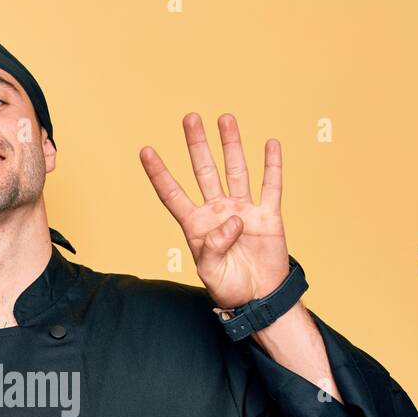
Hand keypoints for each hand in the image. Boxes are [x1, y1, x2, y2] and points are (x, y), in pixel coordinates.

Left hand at [139, 114, 289, 306]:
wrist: (259, 298)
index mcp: (196, 226)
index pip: (173, 195)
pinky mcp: (268, 216)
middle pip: (204, 171)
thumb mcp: (210, 273)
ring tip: (225, 118)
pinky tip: (269, 144)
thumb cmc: (229, 288)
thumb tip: (232, 219)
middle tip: (190, 118)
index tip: (146, 151)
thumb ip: (214, 247)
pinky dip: (271, 166)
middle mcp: (217, 212)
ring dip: (231, 145)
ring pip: (236, 170)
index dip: (159, 174)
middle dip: (196, 145)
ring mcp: (243, 210)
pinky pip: (271, 186)